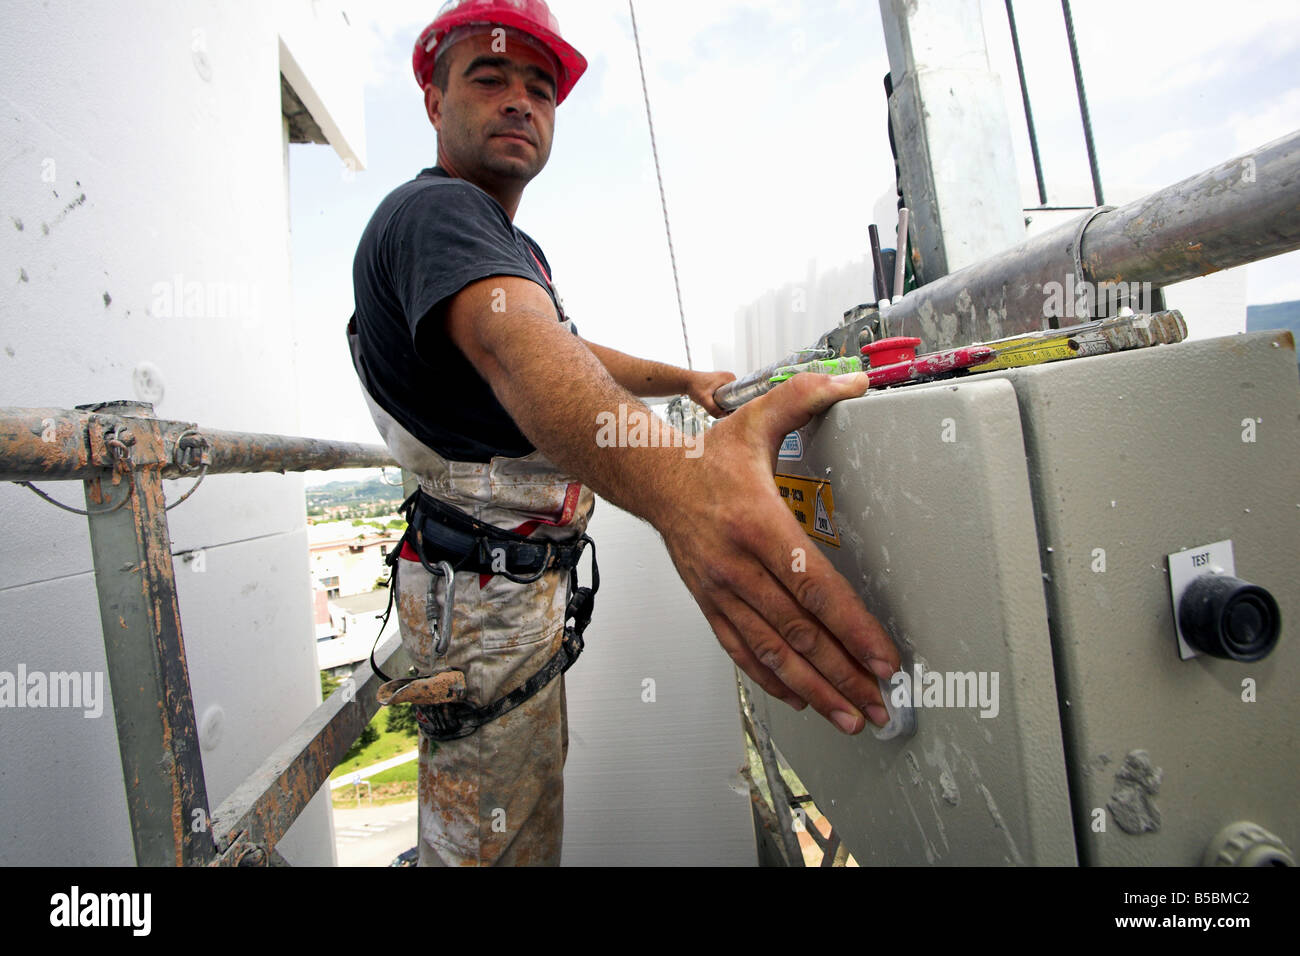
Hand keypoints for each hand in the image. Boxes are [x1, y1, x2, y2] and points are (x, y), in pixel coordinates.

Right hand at [655, 372, 899, 732]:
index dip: (852, 627)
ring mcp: (721, 591)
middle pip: (797, 632)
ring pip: (772, 652)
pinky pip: (741, 652)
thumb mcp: (755, 417)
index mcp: (757, 524)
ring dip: (814, 689)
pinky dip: (772, 680)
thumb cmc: (707, 456)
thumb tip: (856, 381)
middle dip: (843, 673)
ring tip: (850, 715)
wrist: (648, 480)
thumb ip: (808, 395)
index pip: (814, 586)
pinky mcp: (710, 604)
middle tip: (879, 704)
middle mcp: (738, 566)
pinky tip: (801, 699)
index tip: (883, 656)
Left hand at [686, 369, 736, 417]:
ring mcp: (725, 379)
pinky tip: (719, 405)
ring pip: (731, 395)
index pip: (741, 392)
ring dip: (727, 402)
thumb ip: (713, 409)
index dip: (739, 403)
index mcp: (730, 377)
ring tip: (722, 409)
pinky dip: (723, 399)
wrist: (685, 381)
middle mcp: (729, 377)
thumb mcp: (704, 399)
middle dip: (732, 404)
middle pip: (736, 395)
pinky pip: (726, 393)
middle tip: (726, 412)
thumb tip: (723, 416)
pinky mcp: (720, 382)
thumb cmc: (694, 386)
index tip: (734, 411)